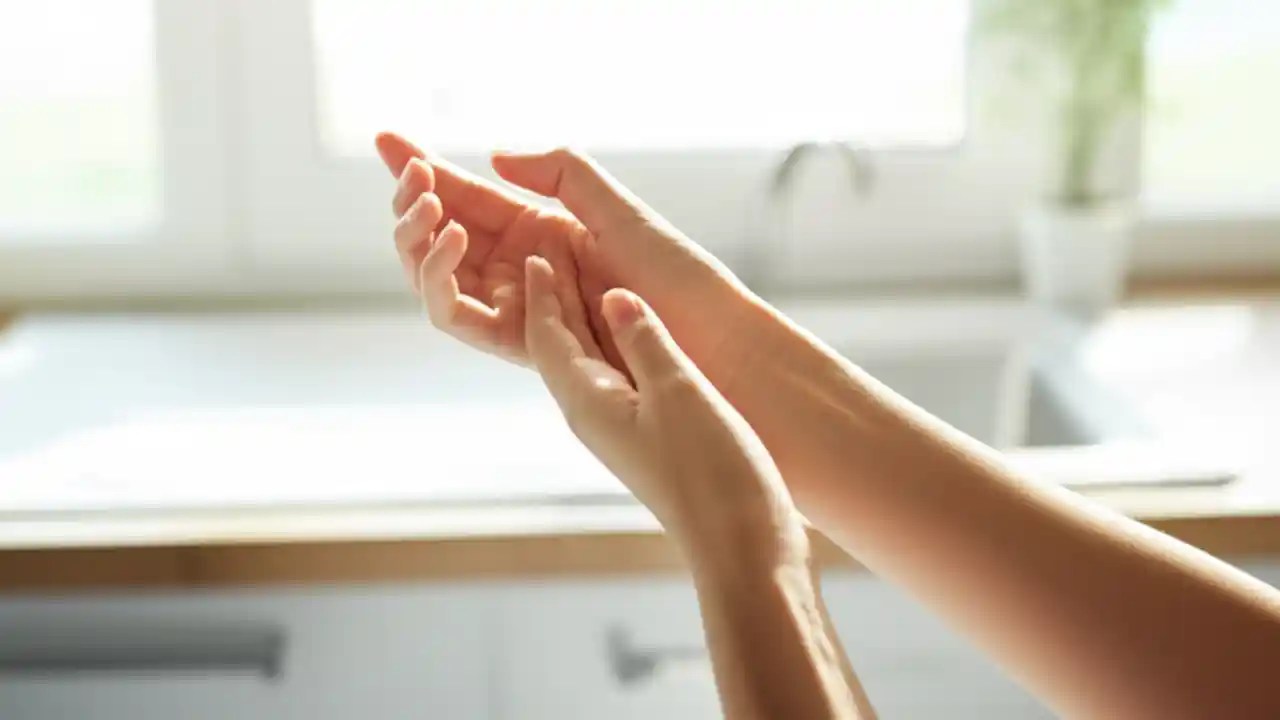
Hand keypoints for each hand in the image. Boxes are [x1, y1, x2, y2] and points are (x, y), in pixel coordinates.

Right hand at [375, 133, 748, 370]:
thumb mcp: (616, 207)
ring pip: (437, 277)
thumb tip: (494, 157)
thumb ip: (559, 173)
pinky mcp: (522, 343)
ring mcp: (520, 307)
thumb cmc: (674, 272)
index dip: (425, 170)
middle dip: (411, 202)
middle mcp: (523, 269)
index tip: (386, 140)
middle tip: (410, 174)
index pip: (469, 196)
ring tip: (427, 204)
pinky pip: (460, 318)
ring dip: (417, 239)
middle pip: (442, 234)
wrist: (707, 337)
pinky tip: (452, 239)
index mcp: (542, 230)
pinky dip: (441, 281)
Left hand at [522, 255, 798, 546]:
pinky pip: (622, 377)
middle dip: (557, 295)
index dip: (543, 288)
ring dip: (588, 315)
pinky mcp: (652, 438)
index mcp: (587, 401)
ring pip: (592, 359)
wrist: (743, 545)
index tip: (540, 243)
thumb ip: (642, 338)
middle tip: (558, 242)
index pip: (546, 333)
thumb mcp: (677, 389)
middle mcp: (594, 415)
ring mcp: (623, 429)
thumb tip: (612, 294)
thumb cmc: (710, 471)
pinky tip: (640, 326)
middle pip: (562, 344)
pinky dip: (622, 341)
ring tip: (593, 270)